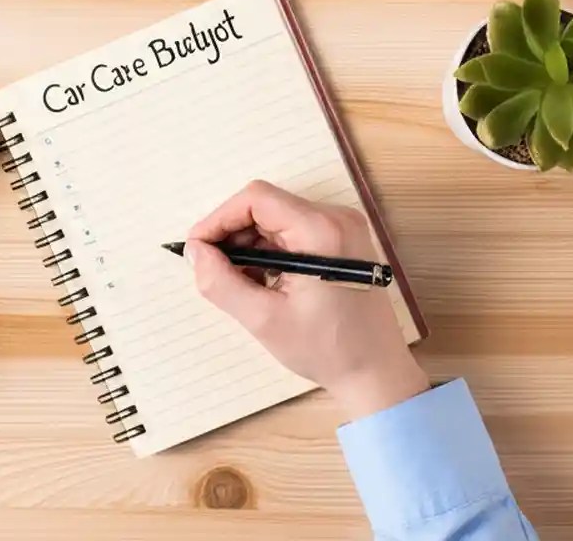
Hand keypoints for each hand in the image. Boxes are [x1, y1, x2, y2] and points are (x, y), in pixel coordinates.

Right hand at [185, 181, 427, 420]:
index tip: (198, 249)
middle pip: (266, 206)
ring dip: (250, 245)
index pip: (256, 199)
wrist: (376, 372)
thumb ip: (221, 282)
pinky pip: (293, 232)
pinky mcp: (343, 242)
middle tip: (214, 270)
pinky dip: (270, 251)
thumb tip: (195, 253)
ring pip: (277, 219)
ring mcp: (343, 229)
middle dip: (233, 235)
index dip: (219, 219)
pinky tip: (262, 282)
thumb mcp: (264, 319)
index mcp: (321, 231)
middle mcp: (336, 219)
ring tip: (240, 283)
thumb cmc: (327, 349)